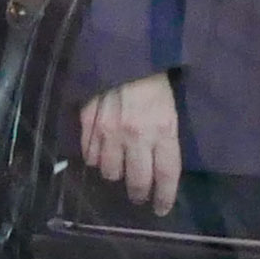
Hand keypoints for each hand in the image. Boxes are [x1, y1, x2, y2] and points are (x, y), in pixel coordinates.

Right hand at [77, 72, 181, 216]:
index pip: (166, 175)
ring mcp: (110, 132)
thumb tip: (158, 165)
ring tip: (118, 168)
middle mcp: (136, 136)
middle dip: (139, 194)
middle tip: (138, 196)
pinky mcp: (89, 124)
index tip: (162, 208)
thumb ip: (165, 136)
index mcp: (163, 130)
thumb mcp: (170, 107)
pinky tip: (100, 151)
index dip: (164, 197)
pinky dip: (95, 158)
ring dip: (115, 174)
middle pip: (137, 181)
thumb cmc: (154, 78)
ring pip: (110, 172)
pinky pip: (89, 155)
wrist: (124, 50)